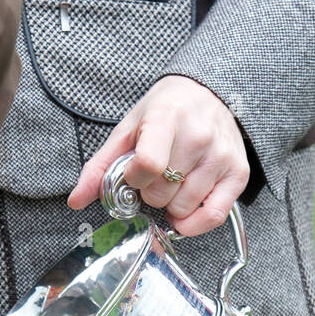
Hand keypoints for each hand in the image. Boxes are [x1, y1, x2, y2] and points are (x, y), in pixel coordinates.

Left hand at [67, 76, 249, 236]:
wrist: (207, 92)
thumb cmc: (164, 112)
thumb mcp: (127, 130)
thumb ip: (99, 167)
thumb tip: (76, 201)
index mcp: (168, 117)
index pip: (148, 165)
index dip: (134, 180)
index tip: (134, 173)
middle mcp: (200, 136)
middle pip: (162, 193)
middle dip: (150, 192)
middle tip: (155, 176)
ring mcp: (221, 155)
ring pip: (183, 207)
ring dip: (170, 204)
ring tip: (172, 182)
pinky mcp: (238, 173)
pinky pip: (214, 216)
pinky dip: (194, 223)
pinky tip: (184, 211)